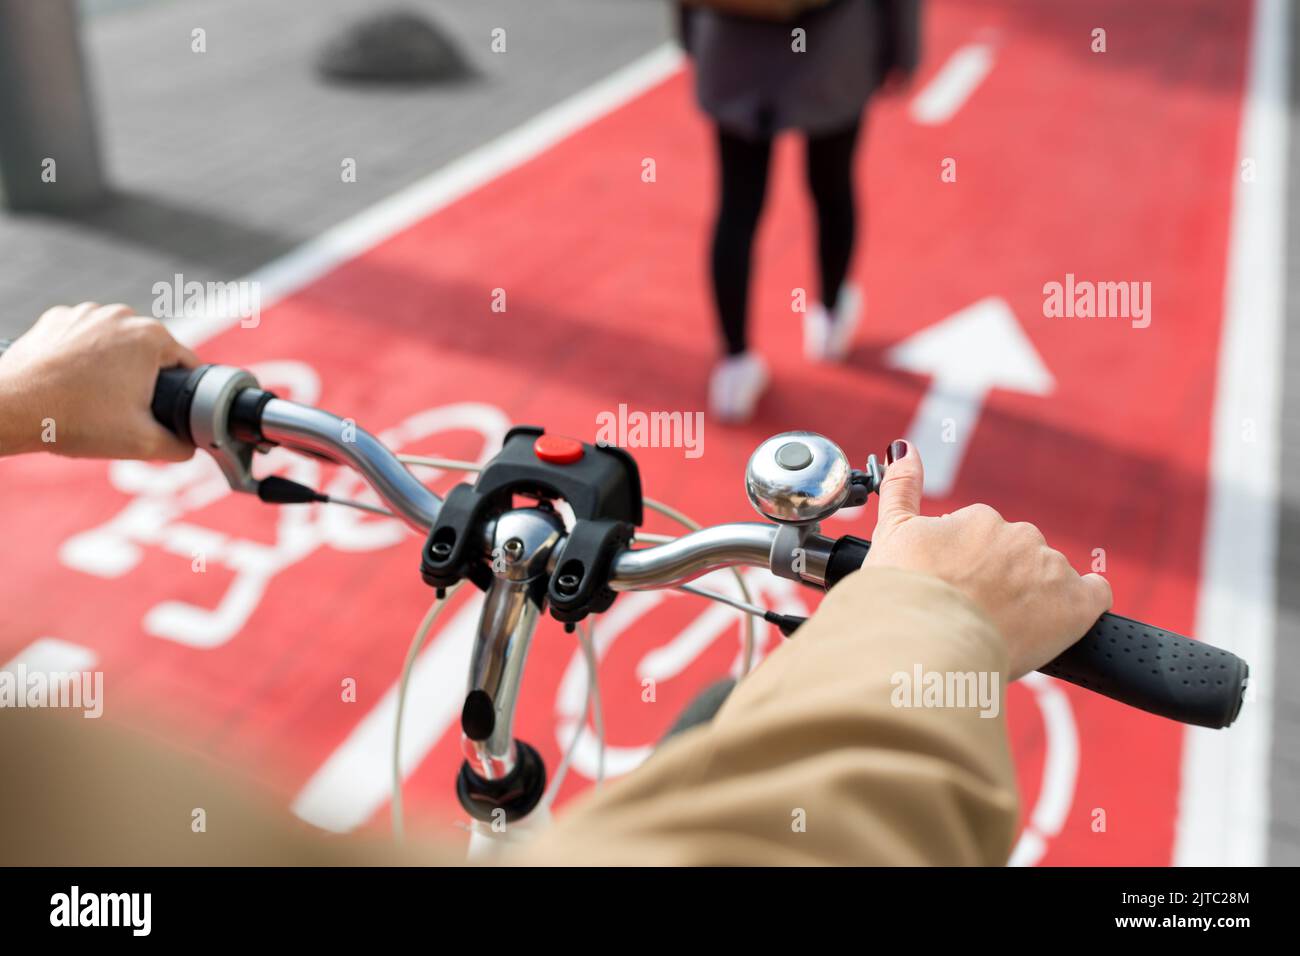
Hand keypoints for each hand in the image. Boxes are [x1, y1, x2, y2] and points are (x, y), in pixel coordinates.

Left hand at [0, 303, 197, 460]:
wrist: (10, 409)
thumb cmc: (76, 421)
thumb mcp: (143, 443)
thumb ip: (181, 446)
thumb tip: (192, 445)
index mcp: (150, 336)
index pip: (187, 363)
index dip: (185, 390)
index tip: (168, 409)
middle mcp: (121, 316)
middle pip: (150, 352)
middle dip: (145, 378)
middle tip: (127, 410)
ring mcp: (85, 314)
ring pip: (116, 344)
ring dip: (114, 367)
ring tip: (96, 398)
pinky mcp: (57, 320)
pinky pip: (83, 339)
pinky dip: (83, 358)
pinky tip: (73, 383)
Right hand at [862, 439, 1112, 678]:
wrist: (926, 647)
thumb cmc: (903, 595)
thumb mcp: (891, 533)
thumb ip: (901, 487)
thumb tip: (903, 448)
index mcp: (981, 519)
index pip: (979, 538)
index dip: (964, 566)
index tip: (952, 589)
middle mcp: (1020, 537)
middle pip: (1016, 556)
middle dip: (999, 578)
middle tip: (973, 611)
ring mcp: (1051, 570)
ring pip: (1047, 576)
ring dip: (1032, 595)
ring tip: (1001, 628)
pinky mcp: (1076, 606)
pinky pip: (1093, 595)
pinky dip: (1082, 603)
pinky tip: (1061, 619)